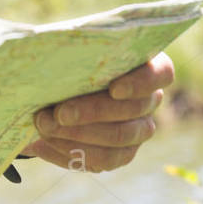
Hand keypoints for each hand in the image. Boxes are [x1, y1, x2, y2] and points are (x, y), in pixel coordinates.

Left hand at [19, 52, 174, 172]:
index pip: (161, 73)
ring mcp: (138, 130)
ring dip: (77, 134)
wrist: (53, 89)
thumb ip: (68, 46)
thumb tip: (45, 43)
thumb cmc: (66, 60)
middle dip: (91, 112)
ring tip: (43, 126)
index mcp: (146, 66)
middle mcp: (148, 100)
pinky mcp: (120, 153)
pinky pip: (102, 160)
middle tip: (57, 113)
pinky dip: (69, 152)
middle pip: (133, 110)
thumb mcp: (67, 47)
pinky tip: (41, 143)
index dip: (141, 82)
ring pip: (118, 138)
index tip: (114, 88)